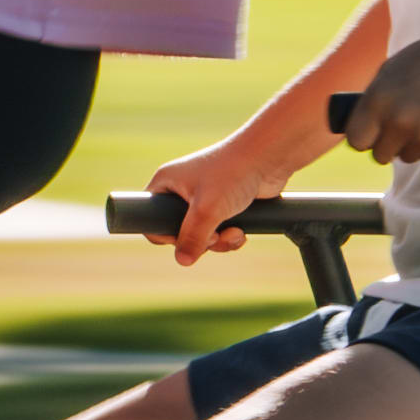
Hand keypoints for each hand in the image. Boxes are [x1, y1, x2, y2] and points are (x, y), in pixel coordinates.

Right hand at [147, 139, 277, 266]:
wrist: (269, 157)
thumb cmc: (233, 173)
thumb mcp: (207, 209)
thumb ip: (192, 238)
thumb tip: (182, 261)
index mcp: (167, 183)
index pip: (150, 219)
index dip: (166, 236)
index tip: (187, 237)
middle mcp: (181, 190)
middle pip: (179, 233)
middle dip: (201, 242)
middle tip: (215, 235)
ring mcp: (204, 199)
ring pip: (202, 236)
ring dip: (220, 242)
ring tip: (234, 232)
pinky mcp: (224, 206)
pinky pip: (220, 232)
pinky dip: (231, 236)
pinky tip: (242, 230)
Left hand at [340, 33, 419, 166]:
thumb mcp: (391, 71)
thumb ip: (372, 100)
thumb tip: (353, 128)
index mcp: (378, 100)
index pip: (356, 141)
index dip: (363, 139)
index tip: (370, 136)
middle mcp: (398, 120)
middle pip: (380, 156)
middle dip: (387, 146)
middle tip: (401, 128)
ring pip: (407, 157)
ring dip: (413, 144)